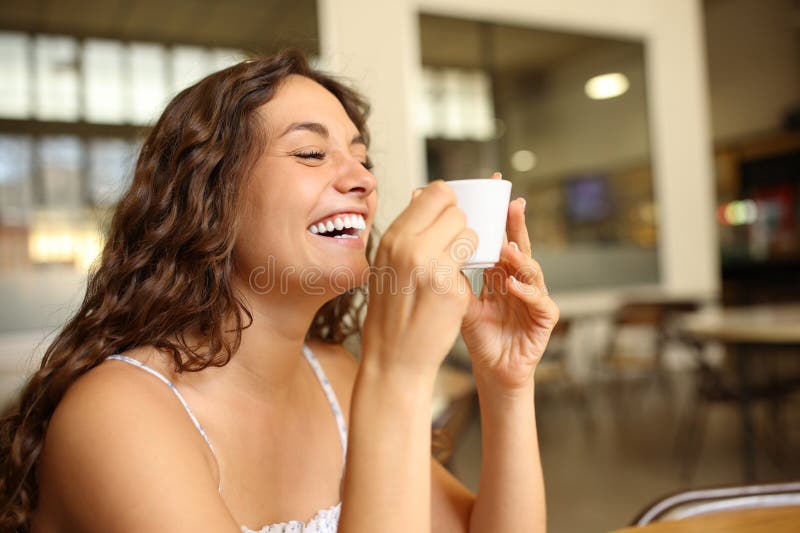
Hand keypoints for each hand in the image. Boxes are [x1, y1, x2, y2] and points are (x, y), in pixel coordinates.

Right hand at [361, 180, 477, 379]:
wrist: (392, 356)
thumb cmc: (390, 309)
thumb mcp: (387, 262)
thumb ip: (407, 231)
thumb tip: (422, 194)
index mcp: (392, 237)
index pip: (435, 193)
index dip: (447, 203)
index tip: (447, 217)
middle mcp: (410, 247)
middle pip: (456, 210)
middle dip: (460, 224)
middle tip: (451, 245)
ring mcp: (433, 267)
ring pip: (470, 233)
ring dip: (468, 245)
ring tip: (452, 265)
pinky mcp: (452, 288)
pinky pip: (473, 262)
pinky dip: (468, 270)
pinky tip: (453, 286)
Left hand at [460, 173, 559, 392]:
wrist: (493, 370)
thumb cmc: (479, 335)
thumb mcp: (458, 299)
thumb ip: (450, 272)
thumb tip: (426, 239)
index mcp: (501, 273)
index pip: (500, 238)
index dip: (497, 216)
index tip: (491, 191)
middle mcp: (521, 280)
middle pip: (520, 246)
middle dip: (517, 223)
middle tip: (511, 202)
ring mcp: (535, 297)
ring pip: (532, 270)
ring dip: (518, 257)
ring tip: (506, 247)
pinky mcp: (545, 319)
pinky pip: (539, 301)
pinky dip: (525, 291)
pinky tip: (511, 284)